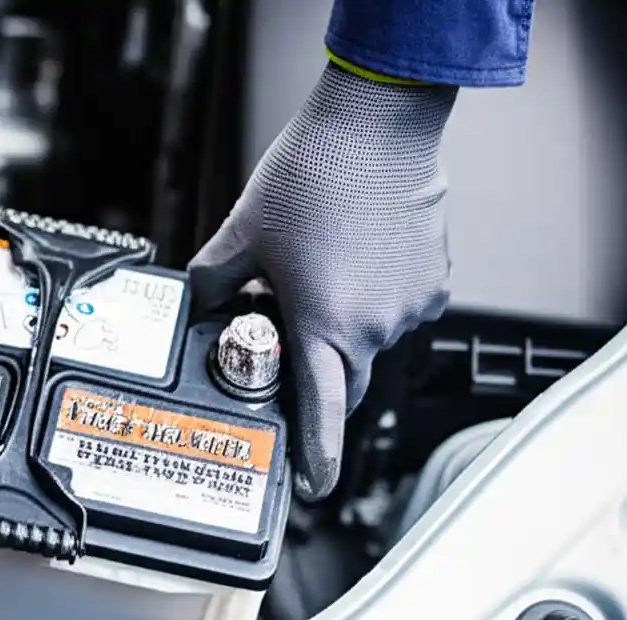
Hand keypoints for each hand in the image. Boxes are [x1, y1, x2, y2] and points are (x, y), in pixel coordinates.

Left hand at [188, 63, 457, 499]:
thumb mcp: (242, 232)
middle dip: (316, 377)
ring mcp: (410, 306)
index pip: (321, 414)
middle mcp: (375, 327)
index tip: (311, 487)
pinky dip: (372, 303)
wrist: (378, 123)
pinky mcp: (434, 282)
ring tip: (316, 277)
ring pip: (369, 344)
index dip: (315, 458)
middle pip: (343, 382)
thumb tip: (192, 305)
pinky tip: (350, 262)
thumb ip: (213, 281)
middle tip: (286, 342)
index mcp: (324, 326)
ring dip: (342, 331)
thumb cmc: (314, 174)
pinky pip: (397, 313)